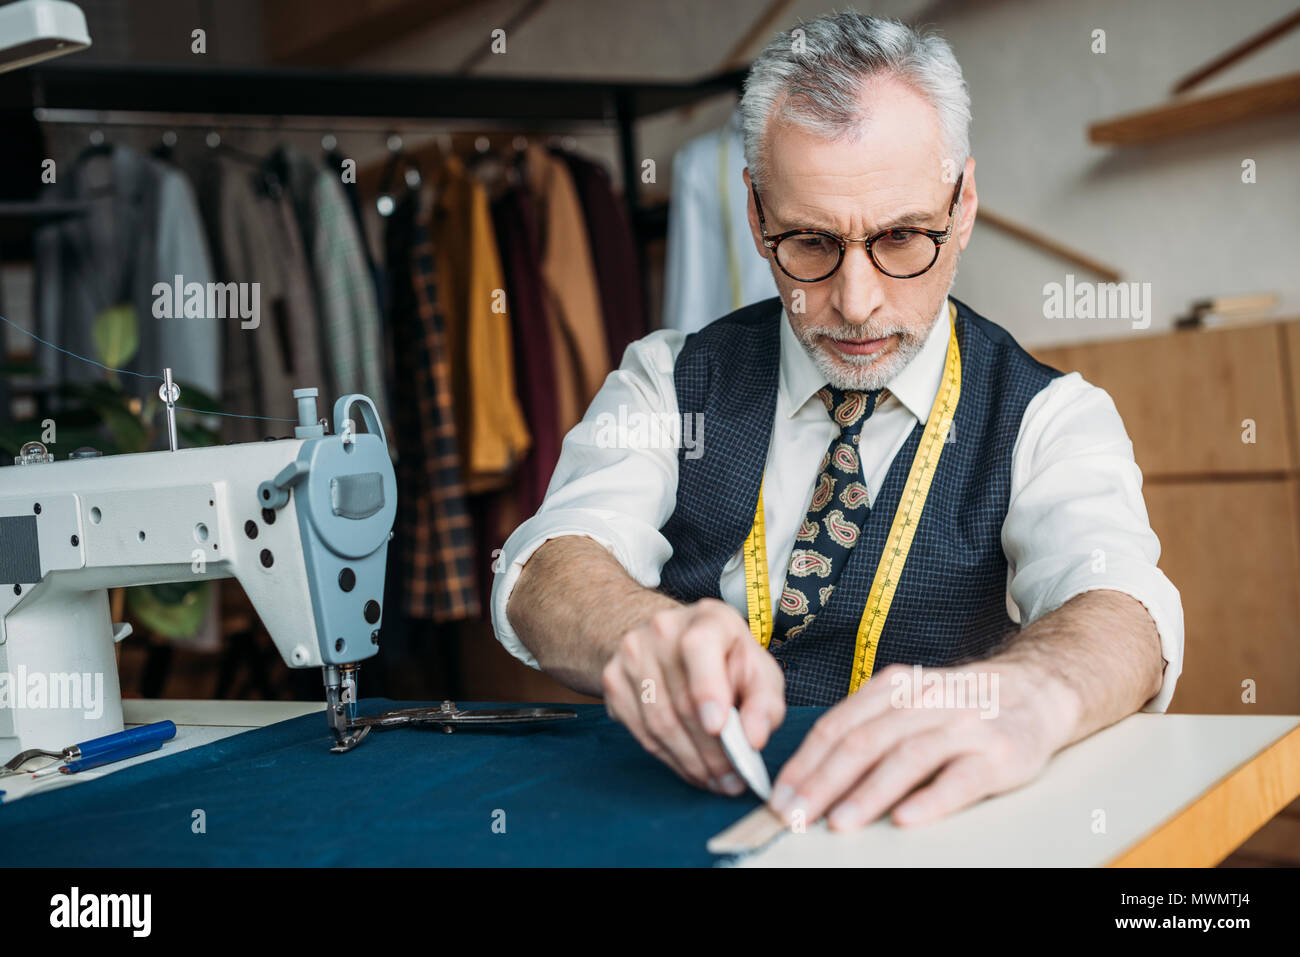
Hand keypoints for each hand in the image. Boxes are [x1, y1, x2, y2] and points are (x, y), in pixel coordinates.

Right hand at [601, 598, 785, 794]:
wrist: (671, 639)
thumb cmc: (726, 659)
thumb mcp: (758, 670)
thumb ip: (764, 702)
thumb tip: (754, 739)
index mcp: (708, 619)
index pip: (700, 648)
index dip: (707, 689)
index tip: (718, 728)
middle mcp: (663, 629)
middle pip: (682, 700)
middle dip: (711, 751)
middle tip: (732, 782)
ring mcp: (632, 654)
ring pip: (659, 723)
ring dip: (690, 762)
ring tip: (715, 781)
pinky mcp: (613, 679)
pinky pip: (641, 731)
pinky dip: (669, 758)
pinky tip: (690, 767)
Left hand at [769, 661, 1077, 829]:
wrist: (1035, 689)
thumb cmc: (959, 704)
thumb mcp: (908, 700)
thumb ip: (867, 726)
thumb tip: (811, 773)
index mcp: (893, 688)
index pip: (837, 726)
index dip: (805, 763)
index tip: (781, 795)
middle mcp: (924, 702)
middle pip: (863, 742)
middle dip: (822, 783)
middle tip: (796, 815)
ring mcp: (962, 726)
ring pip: (905, 758)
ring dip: (867, 793)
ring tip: (839, 821)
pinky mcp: (998, 754)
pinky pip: (960, 779)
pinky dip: (931, 800)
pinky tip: (906, 819)